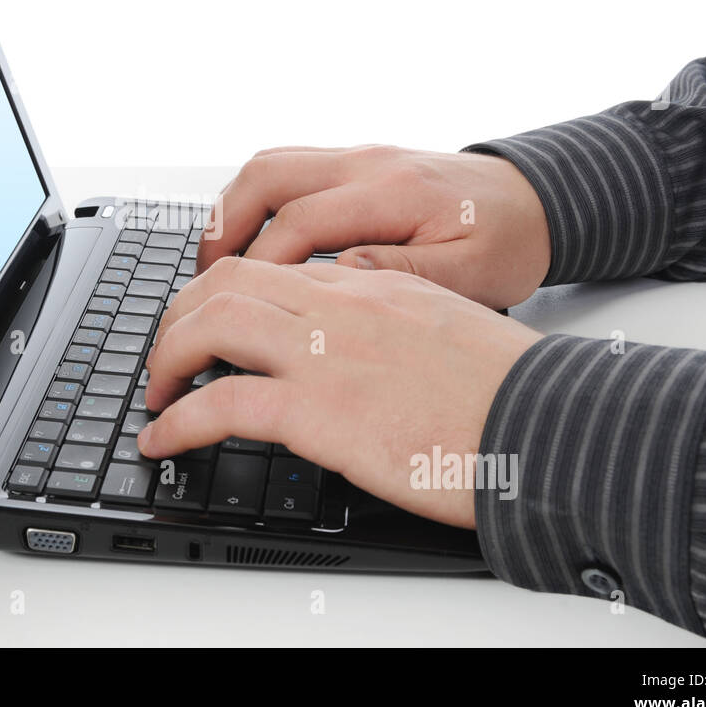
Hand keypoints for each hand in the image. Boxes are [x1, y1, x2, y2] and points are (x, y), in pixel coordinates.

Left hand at [139, 258, 541, 527]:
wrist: (550, 423)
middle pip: (224, 282)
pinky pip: (220, 405)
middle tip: (167, 352)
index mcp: (370, 285)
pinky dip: (178, 422)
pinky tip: (163, 441)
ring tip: (155, 392)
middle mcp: (338, 307)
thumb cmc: (510, 387)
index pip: (271, 266)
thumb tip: (356, 317)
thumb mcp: (445, 322)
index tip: (203, 320)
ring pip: (210, 327)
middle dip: (179, 314)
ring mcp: (324, 355)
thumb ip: (390, 310)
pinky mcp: (320, 413)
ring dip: (166, 358)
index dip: (221, 289)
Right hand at [197, 145, 551, 309]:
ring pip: (266, 166)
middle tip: (204, 283)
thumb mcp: (472, 275)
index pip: (299, 222)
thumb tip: (337, 275)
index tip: (240, 314)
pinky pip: (285, 170)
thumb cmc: (508, 242)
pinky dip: (254, 204)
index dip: (260, 268)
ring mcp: (358, 157)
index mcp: (394, 193)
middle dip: (224, 230)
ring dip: (231, 213)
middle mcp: (368, 163)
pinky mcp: (354, 163)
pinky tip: (249, 244)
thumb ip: (403, 273)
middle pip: (265, 176)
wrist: (538, 198)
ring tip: (215, 267)